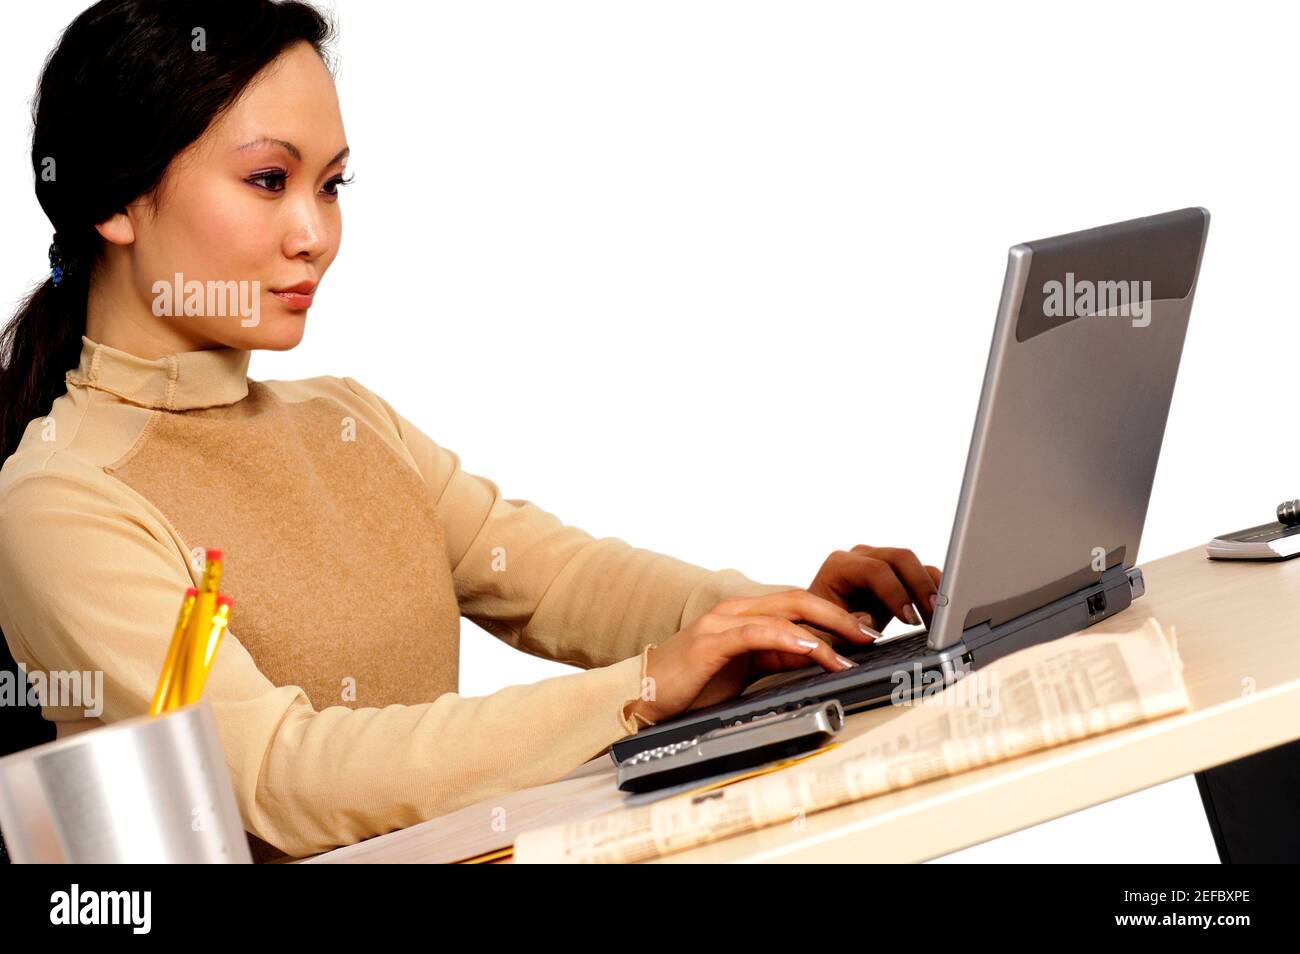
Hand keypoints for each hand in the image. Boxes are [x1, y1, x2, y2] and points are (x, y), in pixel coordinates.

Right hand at [626, 589, 879, 723]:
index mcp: (745, 616)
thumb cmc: (692, 685)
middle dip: (840, 616)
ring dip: (824, 631)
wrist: (645, 696)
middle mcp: (735, 611)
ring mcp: (722, 622)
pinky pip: (757, 633)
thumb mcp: (745, 671)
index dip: (836, 617)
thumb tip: (817, 656)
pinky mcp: (712, 641)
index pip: (799, 607)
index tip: (866, 634)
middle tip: (870, 635)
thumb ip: (776, 658)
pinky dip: (787, 637)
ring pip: (784, 612)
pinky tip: (810, 648)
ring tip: (850, 650)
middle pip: (799, 600)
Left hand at [806, 545, 942, 652]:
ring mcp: (879, 561)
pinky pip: (921, 573)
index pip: (874, 570)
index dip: (895, 593)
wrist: (822, 626)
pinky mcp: (895, 574)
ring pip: (914, 563)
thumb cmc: (821, 629)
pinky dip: (933, 590)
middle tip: (934, 614)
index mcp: (839, 566)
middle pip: (900, 558)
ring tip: (940, 618)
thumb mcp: (828, 634)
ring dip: (931, 589)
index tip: (910, 620)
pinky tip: (939, 612)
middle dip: (920, 586)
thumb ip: (846, 626)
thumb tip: (868, 620)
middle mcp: (861, 557)